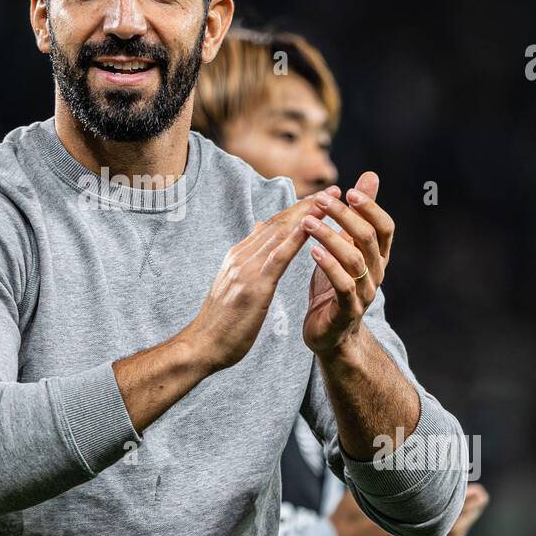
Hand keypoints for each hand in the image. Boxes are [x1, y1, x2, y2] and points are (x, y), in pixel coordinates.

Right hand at [182, 195, 323, 373]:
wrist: (201, 346)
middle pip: (279, 223)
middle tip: (333, 190)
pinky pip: (278, 257)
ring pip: (280, 234)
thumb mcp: (233, 285)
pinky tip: (312, 228)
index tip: (320, 198)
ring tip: (330, 201)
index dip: (297, 210)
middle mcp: (241, 256)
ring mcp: (245, 269)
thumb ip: (246, 258)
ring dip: (307, 215)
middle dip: (307, 205)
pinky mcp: (253, 286)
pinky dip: (296, 239)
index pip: (272, 226)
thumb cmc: (221, 322)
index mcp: (238, 257)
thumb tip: (259, 230)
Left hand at [301, 172, 395, 357]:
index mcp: (377, 257)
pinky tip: (312, 250)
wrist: (328, 334)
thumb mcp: (347, 246)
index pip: (385, 227)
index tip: (349, 190)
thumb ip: (358, 214)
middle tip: (321, 200)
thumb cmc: (334, 284)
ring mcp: (364, 293)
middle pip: (368, 238)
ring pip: (353, 260)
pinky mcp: (346, 311)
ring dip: (330, 237)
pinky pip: (342, 285)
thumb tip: (371, 176)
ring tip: (308, 222)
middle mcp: (376, 273)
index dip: (371, 207)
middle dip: (345, 216)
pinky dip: (328, 266)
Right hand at [336, 482, 489, 535]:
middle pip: (447, 525)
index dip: (455, 497)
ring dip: (465, 524)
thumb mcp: (358, 492)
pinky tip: (461, 530)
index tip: (468, 484)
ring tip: (477, 508)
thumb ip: (377, 477)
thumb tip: (394, 450)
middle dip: (467, 509)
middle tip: (482, 494)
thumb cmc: (343, 520)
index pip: (435, 509)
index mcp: (395, 523)